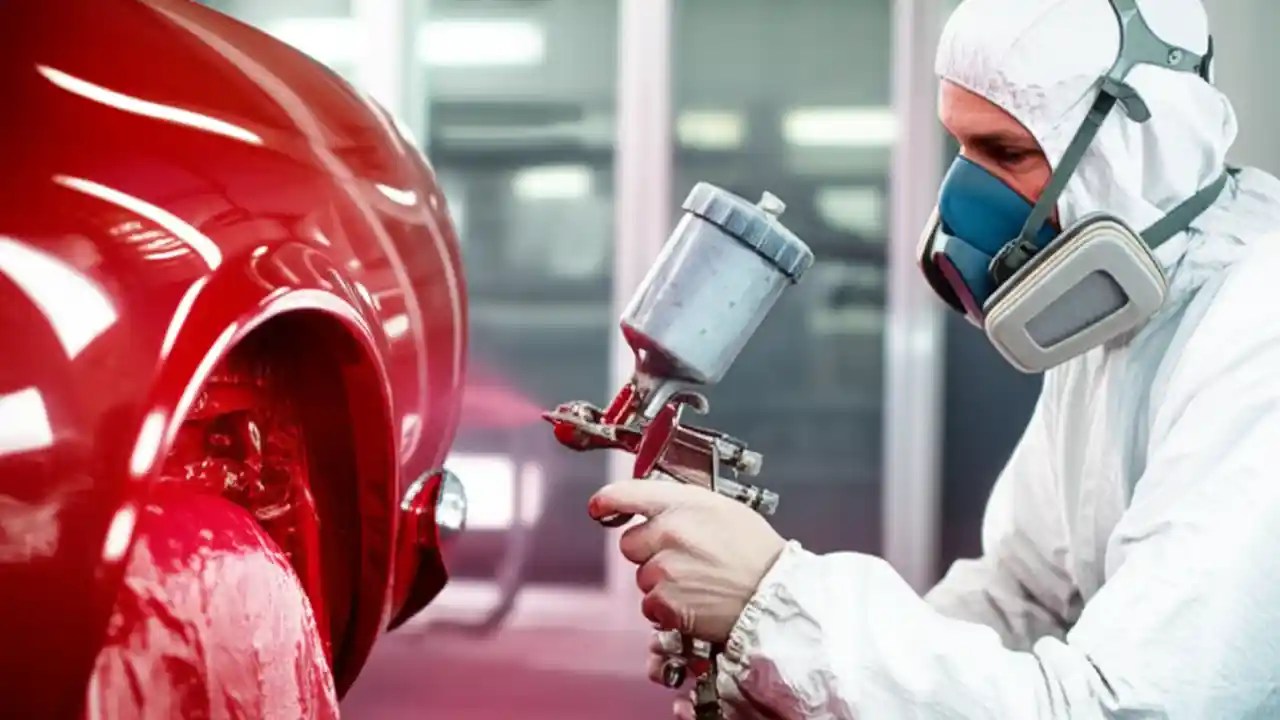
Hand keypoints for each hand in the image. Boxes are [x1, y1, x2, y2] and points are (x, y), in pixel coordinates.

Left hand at [589, 479, 785, 643]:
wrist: (774, 596)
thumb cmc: (756, 553)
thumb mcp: (724, 510)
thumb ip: (684, 507)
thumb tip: (657, 510)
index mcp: (683, 504)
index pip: (628, 494)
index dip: (608, 501)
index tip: (599, 507)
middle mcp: (668, 532)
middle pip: (630, 543)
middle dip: (648, 553)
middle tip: (681, 560)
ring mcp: (664, 569)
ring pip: (641, 577)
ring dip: (660, 583)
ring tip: (697, 583)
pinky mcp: (665, 602)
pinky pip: (650, 605)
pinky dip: (667, 608)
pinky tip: (694, 602)